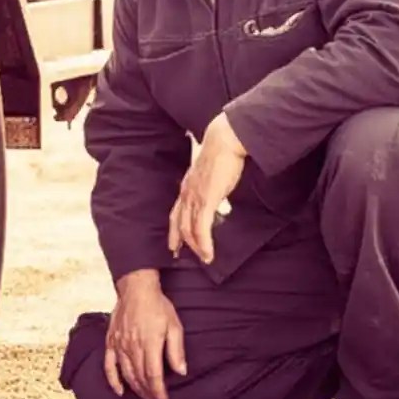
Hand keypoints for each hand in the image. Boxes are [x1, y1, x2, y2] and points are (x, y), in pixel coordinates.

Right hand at [104, 270, 186, 398]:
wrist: (136, 288)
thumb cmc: (158, 306)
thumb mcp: (174, 326)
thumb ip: (176, 350)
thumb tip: (181, 371)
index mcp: (149, 344)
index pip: (153, 376)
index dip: (158, 393)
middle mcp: (132, 347)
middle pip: (140, 379)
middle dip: (149, 394)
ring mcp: (119, 345)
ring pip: (127, 375)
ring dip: (136, 390)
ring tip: (145, 397)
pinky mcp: (111, 342)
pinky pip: (109, 366)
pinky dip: (114, 381)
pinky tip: (120, 391)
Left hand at [169, 112, 246, 263]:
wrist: (224, 141)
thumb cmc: (222, 153)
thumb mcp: (212, 173)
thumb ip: (211, 186)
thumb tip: (219, 197)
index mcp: (187, 186)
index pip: (176, 212)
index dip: (173, 230)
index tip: (174, 243)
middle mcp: (187, 193)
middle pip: (179, 224)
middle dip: (181, 242)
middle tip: (180, 256)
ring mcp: (195, 197)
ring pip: (190, 229)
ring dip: (197, 247)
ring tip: (204, 258)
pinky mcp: (207, 200)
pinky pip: (202, 227)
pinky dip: (204, 243)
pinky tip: (208, 252)